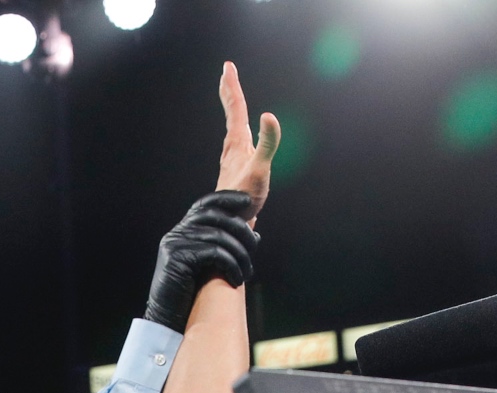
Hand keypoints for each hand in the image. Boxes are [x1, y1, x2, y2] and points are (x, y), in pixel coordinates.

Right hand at [143, 192, 258, 332]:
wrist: (168, 320)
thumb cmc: (191, 296)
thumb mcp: (212, 267)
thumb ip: (227, 248)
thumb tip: (255, 234)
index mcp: (183, 231)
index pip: (205, 204)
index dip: (227, 198)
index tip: (248, 202)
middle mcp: (176, 233)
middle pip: (215, 216)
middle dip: (241, 230)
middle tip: (254, 248)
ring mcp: (174, 244)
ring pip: (218, 236)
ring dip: (240, 254)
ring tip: (247, 272)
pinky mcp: (176, 258)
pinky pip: (214, 253)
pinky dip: (231, 265)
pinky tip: (236, 280)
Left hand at [214, 62, 279, 223]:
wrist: (229, 222)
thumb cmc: (244, 198)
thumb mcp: (260, 169)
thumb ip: (268, 143)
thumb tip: (270, 116)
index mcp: (237, 142)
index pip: (236, 108)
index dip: (233, 86)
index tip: (227, 67)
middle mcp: (233, 146)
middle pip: (230, 113)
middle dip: (229, 91)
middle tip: (226, 73)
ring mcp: (233, 157)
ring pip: (232, 126)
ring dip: (232, 108)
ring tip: (232, 99)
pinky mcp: (237, 168)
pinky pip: (238, 140)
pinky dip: (238, 128)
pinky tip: (242, 137)